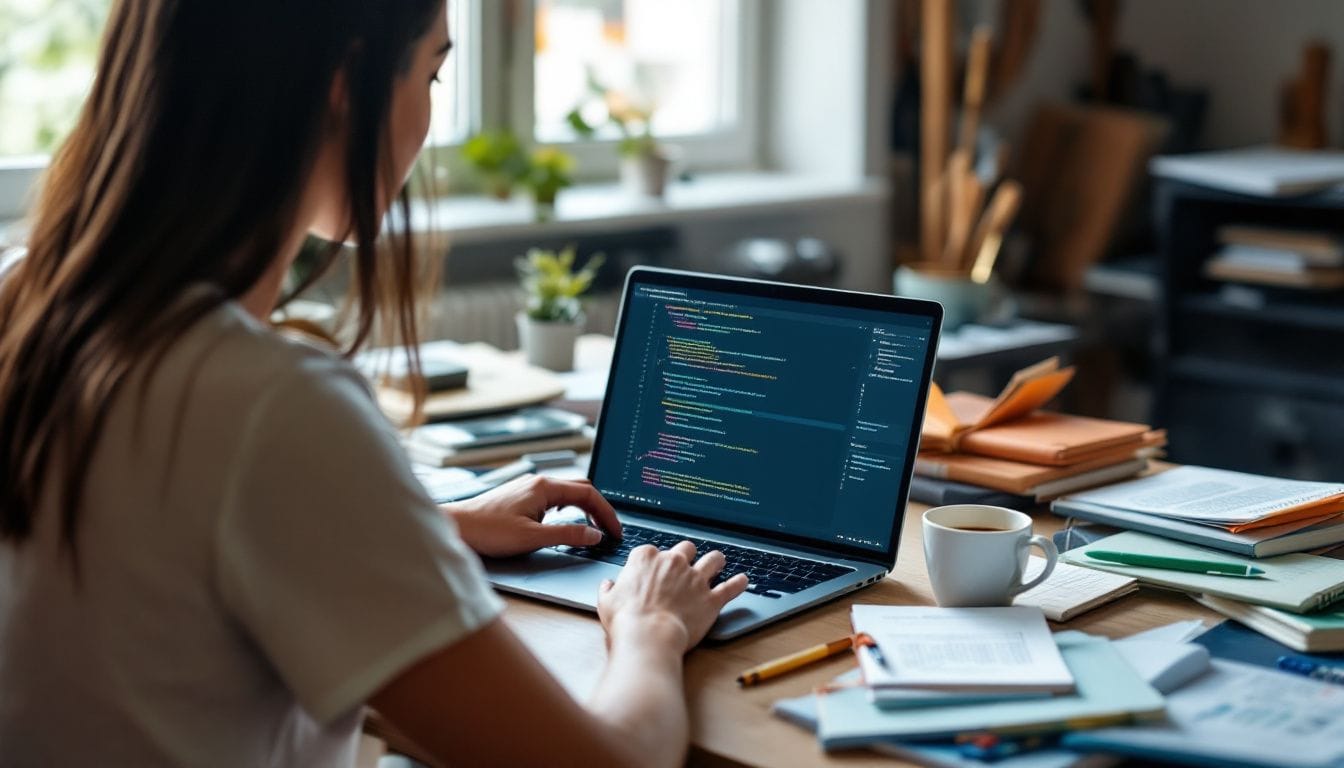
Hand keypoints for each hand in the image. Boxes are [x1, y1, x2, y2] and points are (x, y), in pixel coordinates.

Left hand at [446, 474, 620, 557]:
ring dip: (584, 507)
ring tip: (593, 527)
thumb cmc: (488, 531)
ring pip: (567, 491)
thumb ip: (567, 535)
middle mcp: (539, 481)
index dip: (606, 514)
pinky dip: (569, 507)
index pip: (588, 494)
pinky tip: (566, 519)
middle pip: (581, 488)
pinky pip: (554, 496)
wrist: (457, 526)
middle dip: (599, 508)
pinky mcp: (521, 495)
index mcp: (545, 487)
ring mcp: (529, 487)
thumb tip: (594, 535)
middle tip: (609, 530)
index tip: (615, 532)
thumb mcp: (532, 538)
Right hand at [597, 541, 749, 652]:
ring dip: (716, 561)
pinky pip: (730, 586)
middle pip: (686, 549)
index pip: (652, 551)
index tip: (654, 571)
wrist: (649, 636)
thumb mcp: (606, 602)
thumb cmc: (626, 620)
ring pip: (713, 560)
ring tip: (719, 562)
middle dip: (687, 556)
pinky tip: (743, 580)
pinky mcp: (711, 598)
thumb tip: (609, 585)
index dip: (654, 562)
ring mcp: (695, 578)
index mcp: (646, 558)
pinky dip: (738, 583)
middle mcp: (673, 562)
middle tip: (687, 565)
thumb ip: (609, 590)